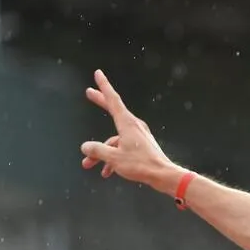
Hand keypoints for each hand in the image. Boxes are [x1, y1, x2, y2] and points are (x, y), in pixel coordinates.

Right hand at [80, 69, 177, 191]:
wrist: (163, 175)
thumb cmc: (140, 165)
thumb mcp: (113, 157)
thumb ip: (97, 150)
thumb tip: (86, 146)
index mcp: (127, 123)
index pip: (113, 99)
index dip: (104, 86)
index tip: (98, 74)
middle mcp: (133, 126)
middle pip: (113, 111)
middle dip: (100, 102)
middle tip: (89, 92)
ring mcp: (138, 136)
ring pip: (114, 139)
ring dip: (101, 152)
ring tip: (88, 165)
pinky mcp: (141, 147)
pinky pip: (122, 149)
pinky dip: (112, 159)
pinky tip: (106, 173)